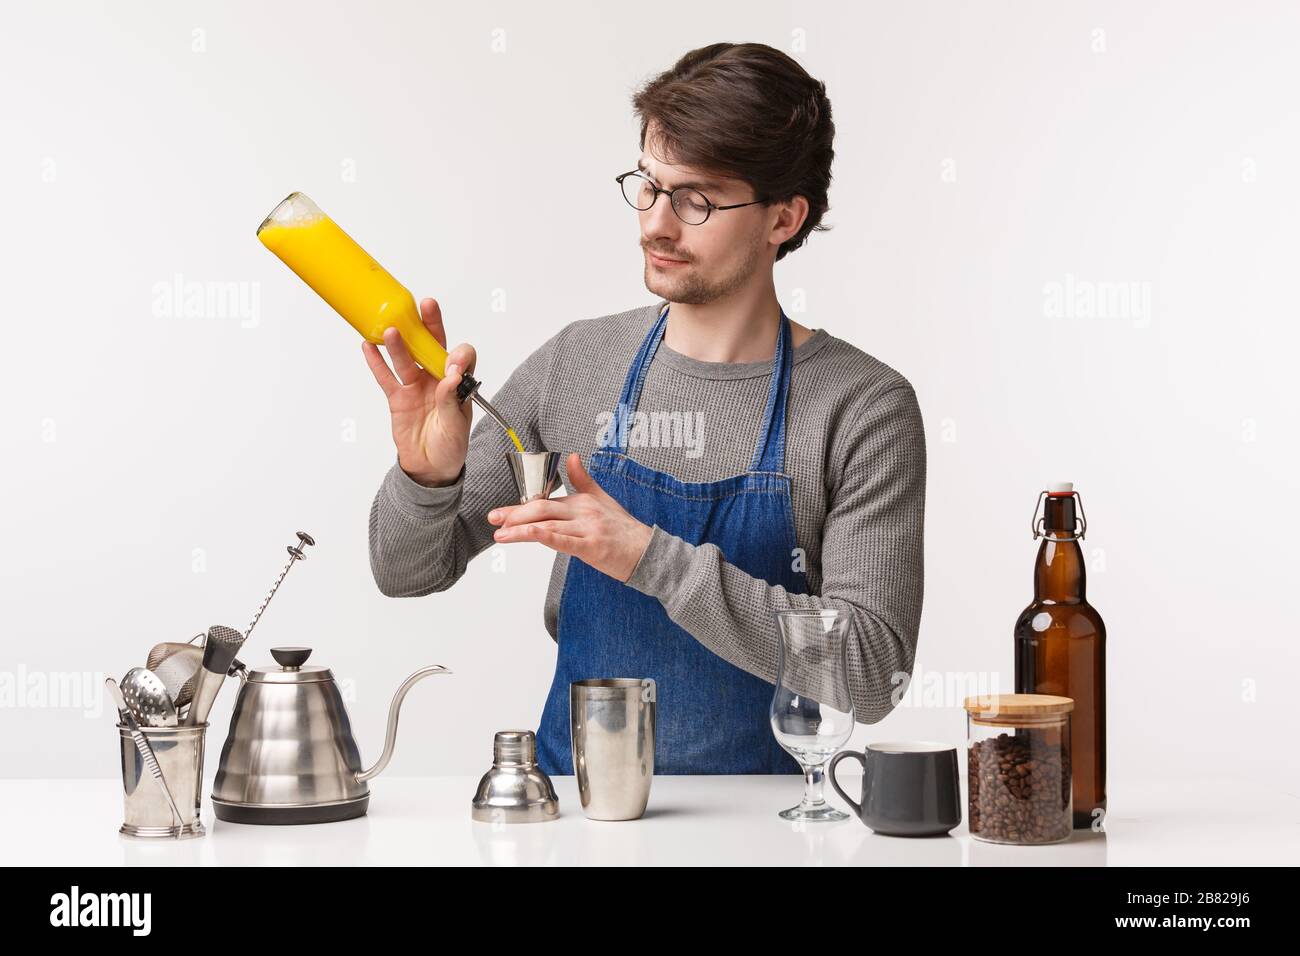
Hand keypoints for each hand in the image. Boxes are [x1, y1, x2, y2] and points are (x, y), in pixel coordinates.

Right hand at [362, 297, 475, 485]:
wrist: (431, 468)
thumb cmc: (451, 446)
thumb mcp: (456, 426)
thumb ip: (452, 400)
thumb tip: (452, 376)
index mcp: (459, 384)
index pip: (462, 358)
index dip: (458, 356)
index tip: (453, 363)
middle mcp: (437, 379)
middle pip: (434, 346)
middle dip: (431, 326)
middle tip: (427, 305)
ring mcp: (416, 386)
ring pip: (406, 359)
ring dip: (399, 344)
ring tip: (392, 329)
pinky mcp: (397, 398)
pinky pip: (385, 377)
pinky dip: (376, 362)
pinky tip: (368, 345)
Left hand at [487, 453, 653, 582]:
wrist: (648, 552)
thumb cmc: (624, 530)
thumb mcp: (603, 499)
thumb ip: (584, 479)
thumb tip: (573, 457)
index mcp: (582, 501)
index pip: (544, 501)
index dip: (519, 507)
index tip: (499, 514)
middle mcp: (583, 512)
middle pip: (541, 509)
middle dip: (514, 514)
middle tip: (493, 520)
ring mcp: (587, 529)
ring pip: (547, 524)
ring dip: (520, 529)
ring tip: (500, 535)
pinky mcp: (592, 547)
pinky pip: (563, 540)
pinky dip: (544, 536)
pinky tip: (528, 534)